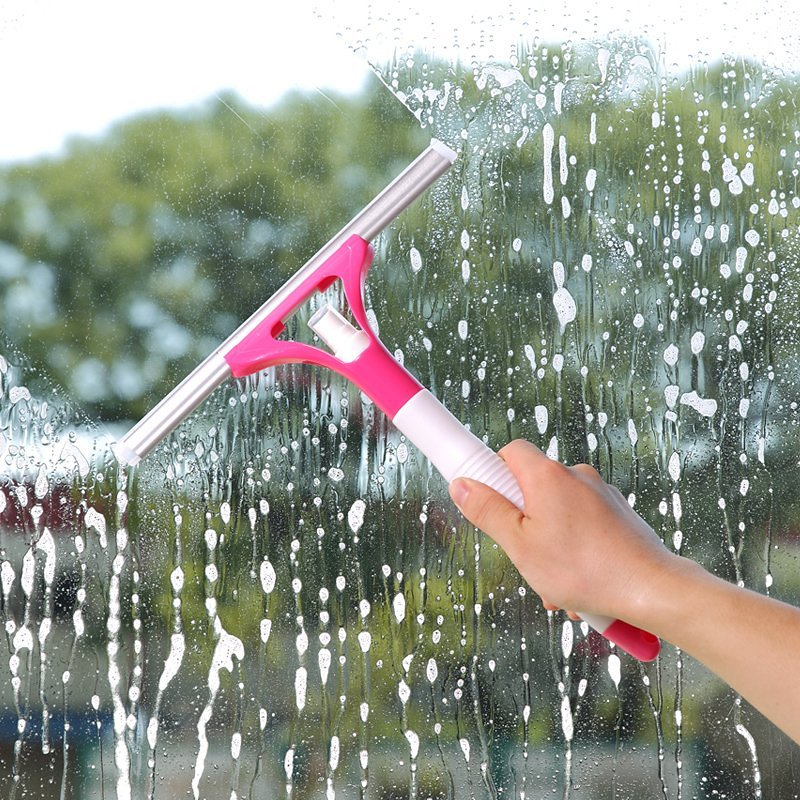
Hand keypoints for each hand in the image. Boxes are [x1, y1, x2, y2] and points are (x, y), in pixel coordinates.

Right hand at [448, 439, 680, 623]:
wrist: (650, 589)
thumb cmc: (584, 570)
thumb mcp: (519, 545)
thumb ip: (487, 511)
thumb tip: (461, 485)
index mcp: (547, 476)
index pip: (510, 452)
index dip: (494, 473)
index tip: (488, 499)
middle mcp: (576, 475)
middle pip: (533, 485)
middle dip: (522, 519)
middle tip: (522, 552)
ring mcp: (601, 493)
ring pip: (559, 510)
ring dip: (549, 540)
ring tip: (553, 581)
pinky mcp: (619, 513)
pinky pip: (583, 523)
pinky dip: (575, 546)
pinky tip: (577, 582)